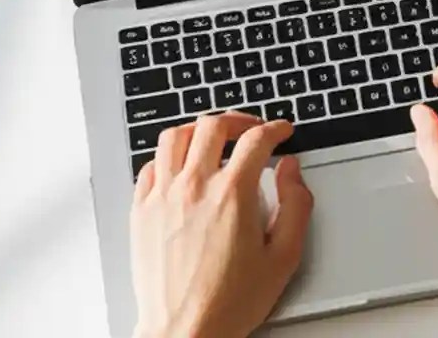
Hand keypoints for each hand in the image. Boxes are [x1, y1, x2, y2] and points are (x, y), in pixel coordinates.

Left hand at [130, 113, 313, 337]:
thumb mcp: (285, 255)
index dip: (275, 129)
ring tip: (214, 138)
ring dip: (199, 130)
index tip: (281, 132)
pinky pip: (150, 165)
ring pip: (175, 137)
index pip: (256, 139)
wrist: (185, 332)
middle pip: (212, 126)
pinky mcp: (140, 212)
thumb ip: (296, 204)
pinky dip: (169, 157)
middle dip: (239, 120)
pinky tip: (182, 167)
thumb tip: (290, 171)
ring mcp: (162, 197)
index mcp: (232, 194)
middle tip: (252, 129)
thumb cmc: (231, 301)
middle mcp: (193, 188)